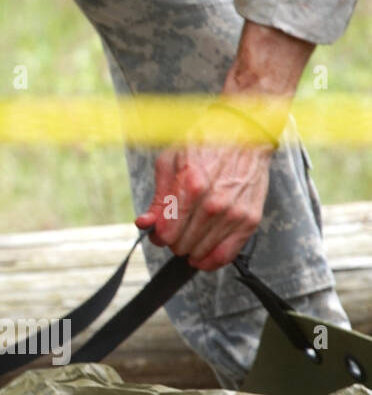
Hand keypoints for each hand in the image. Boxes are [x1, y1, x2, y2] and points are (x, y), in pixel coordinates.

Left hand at [135, 107, 273, 270]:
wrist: (245, 134)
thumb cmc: (206, 143)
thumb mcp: (170, 161)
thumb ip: (158, 197)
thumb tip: (144, 223)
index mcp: (191, 186)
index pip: (167, 232)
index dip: (158, 235)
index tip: (157, 230)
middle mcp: (214, 204)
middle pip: (183, 244)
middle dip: (173, 240)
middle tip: (174, 229)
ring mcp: (234, 213)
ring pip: (202, 252)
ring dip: (190, 249)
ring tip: (189, 235)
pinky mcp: (250, 220)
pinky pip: (228, 254)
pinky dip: (212, 259)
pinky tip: (203, 255)